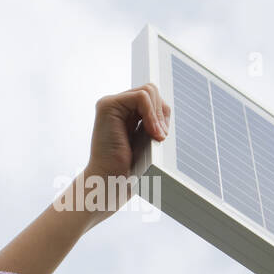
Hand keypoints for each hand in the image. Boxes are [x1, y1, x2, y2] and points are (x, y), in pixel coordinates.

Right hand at [82, 84, 170, 220]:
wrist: (110, 183)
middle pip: (151, 90)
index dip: (162, 113)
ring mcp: (110, 104)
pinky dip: (152, 114)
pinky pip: (141, 97)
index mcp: (124, 113)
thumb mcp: (146, 140)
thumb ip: (151, 122)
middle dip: (162, 111)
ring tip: (157, 135)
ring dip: (158, 114)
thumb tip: (166, 108)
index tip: (162, 135)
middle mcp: (116, 106)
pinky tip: (152, 132)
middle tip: (160, 136)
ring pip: (148, 91)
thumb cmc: (128, 169)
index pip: (152, 98)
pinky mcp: (107, 106)